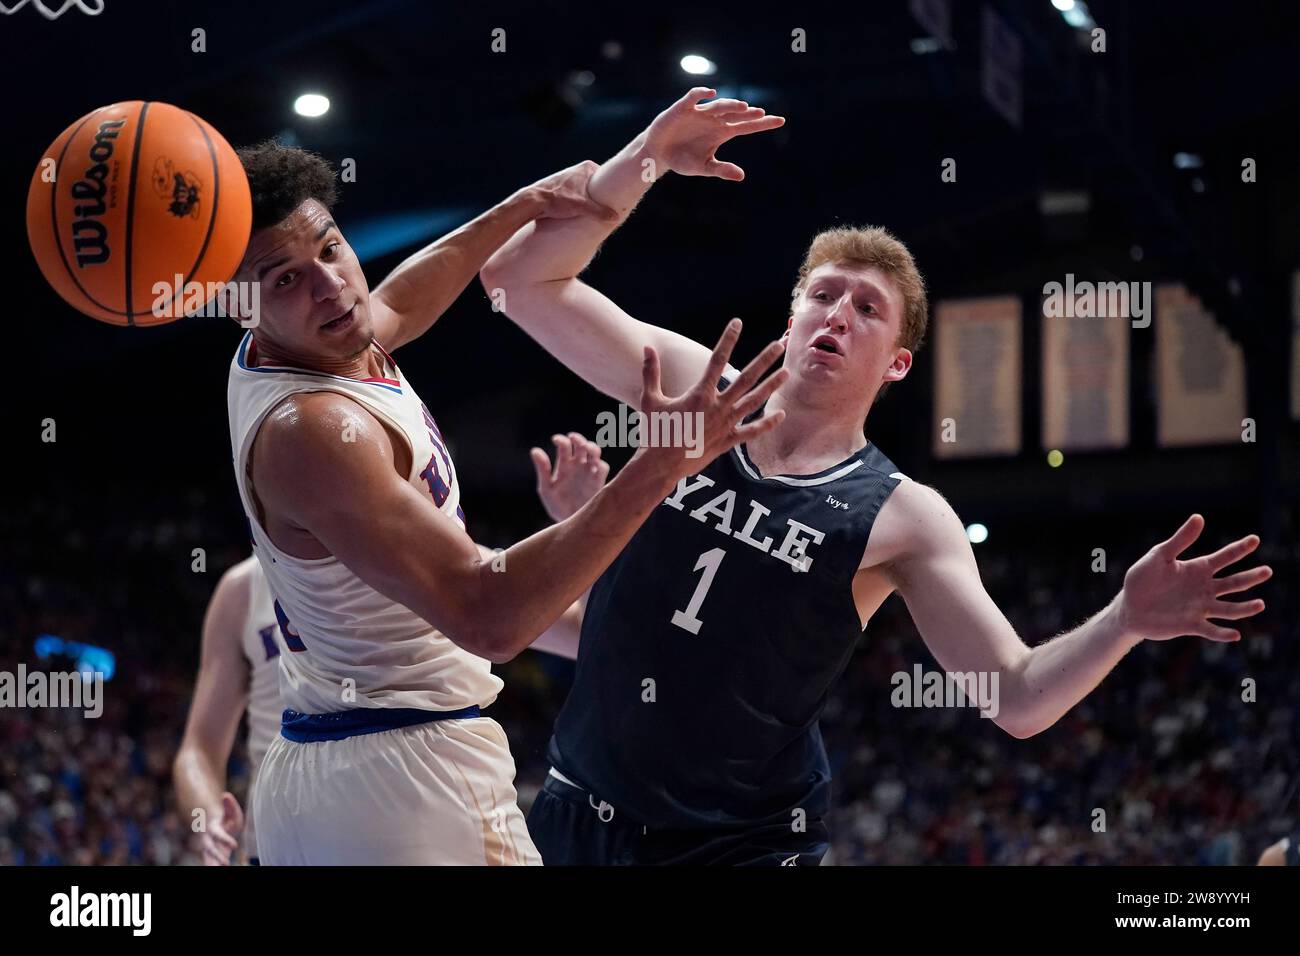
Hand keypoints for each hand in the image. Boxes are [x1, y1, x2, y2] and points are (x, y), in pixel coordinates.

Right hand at [198, 791, 243, 865]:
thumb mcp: (231, 811)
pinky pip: (209, 862)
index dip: (225, 839)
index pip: (219, 835)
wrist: (215, 825)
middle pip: (210, 849)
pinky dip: (212, 865)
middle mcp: (208, 839)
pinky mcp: (211, 855)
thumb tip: (225, 795)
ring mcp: (208, 848)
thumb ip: (229, 804)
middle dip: (216, 857)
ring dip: (211, 864)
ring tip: (217, 869)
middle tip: (225, 864)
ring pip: (207, 858)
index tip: (235, 846)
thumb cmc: (226, 818)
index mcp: (213, 828)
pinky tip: (220, 869)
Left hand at [524, 161, 618, 221]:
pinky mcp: (562, 188)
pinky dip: (580, 203)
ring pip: (586, 191)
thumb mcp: (582, 206)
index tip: (618, 200)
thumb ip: (599, 212)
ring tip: (594, 213)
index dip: (613, 189)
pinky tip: (580, 213)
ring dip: (590, 201)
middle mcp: (578, 170)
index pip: (608, 178)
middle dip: (602, 196)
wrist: (533, 201)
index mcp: (587, 168)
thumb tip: (615, 217)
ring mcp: (570, 178)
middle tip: (607, 209)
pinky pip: (577, 196)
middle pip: (598, 185)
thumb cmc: (557, 200)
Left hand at [532, 432, 609, 520]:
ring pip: (594, 452)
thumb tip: (534, 450)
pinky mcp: (599, 481)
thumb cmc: (557, 506)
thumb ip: (543, 469)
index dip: (561, 440)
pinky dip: (599, 464)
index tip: (556, 440)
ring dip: (592, 447)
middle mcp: (578, 465)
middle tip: (574, 438)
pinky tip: (593, 468)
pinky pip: (603, 467)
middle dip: (578, 439)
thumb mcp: (546, 488)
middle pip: (580, 444)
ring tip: (587, 449)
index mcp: (564, 465)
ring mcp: (589, 472)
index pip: (564, 446)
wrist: (572, 524)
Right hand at [634, 318, 787, 481]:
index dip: (727, 339)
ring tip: (786, 373)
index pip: (717, 360)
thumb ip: (650, 372)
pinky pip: (751, 431)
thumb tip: (646, 348)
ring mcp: (725, 424)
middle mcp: (717, 407)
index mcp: (700, 394)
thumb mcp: (650, 399)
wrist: (661, 465)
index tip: (737, 322)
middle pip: (746, 378)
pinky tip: (781, 415)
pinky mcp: (727, 441)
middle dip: (764, 360)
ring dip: (771, 386)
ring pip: (754, 401)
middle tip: (779, 345)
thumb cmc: (654, 431)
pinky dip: (766, 424)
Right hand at [642, 87, 785, 180]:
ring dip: (730, 106)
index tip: (781, 120)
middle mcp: (715, 120)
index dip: (763, 123)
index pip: (747, 127)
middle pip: (735, 114)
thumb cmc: (682, 159)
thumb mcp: (703, 167)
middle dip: (748, 113)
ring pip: (719, 106)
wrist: (658, 153)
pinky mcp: (683, 108)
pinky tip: (712, 94)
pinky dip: (702, 94)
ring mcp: (700, 112)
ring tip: (743, 107)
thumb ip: (721, 170)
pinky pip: (694, 97)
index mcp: (722, 133)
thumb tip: (742, 176)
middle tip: (761, 114)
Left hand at [1117, 514, 1271, 642]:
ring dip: (1244, 608)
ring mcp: (1200, 608)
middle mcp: (1204, 588)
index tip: (1254, 539)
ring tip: (1260, 604)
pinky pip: (1211, 630)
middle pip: (1233, 583)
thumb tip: (1199, 517)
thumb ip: (1179, 540)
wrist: (1129, 608)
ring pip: (1229, 608)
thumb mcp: (1159, 556)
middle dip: (1250, 577)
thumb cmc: (1143, 579)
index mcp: (1198, 569)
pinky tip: (1234, 634)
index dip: (1239, 549)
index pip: (1224, 557)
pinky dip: (1222, 633)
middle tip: (1267, 571)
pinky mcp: (1191, 625)